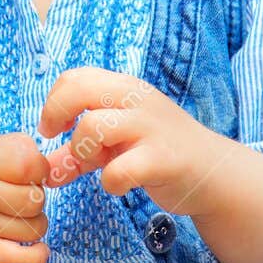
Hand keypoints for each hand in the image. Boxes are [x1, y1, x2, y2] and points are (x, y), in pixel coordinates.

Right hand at [0, 132, 50, 262]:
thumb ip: (10, 146)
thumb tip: (46, 166)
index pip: (27, 162)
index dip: (38, 168)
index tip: (28, 171)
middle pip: (33, 198)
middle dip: (37, 195)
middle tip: (19, 194)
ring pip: (32, 228)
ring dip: (35, 222)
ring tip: (18, 216)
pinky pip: (16, 262)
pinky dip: (35, 258)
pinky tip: (38, 248)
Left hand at [37, 67, 227, 219]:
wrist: (214, 173)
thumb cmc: (158, 153)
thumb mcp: (116, 147)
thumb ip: (79, 156)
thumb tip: (47, 173)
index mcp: (125, 88)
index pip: (75, 77)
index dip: (54, 102)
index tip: (52, 129)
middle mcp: (137, 100)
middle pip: (79, 89)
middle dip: (57, 115)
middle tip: (63, 141)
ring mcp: (151, 128)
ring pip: (94, 126)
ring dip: (83, 150)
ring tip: (96, 163)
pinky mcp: (163, 159)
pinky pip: (120, 169)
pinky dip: (111, 182)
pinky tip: (118, 185)